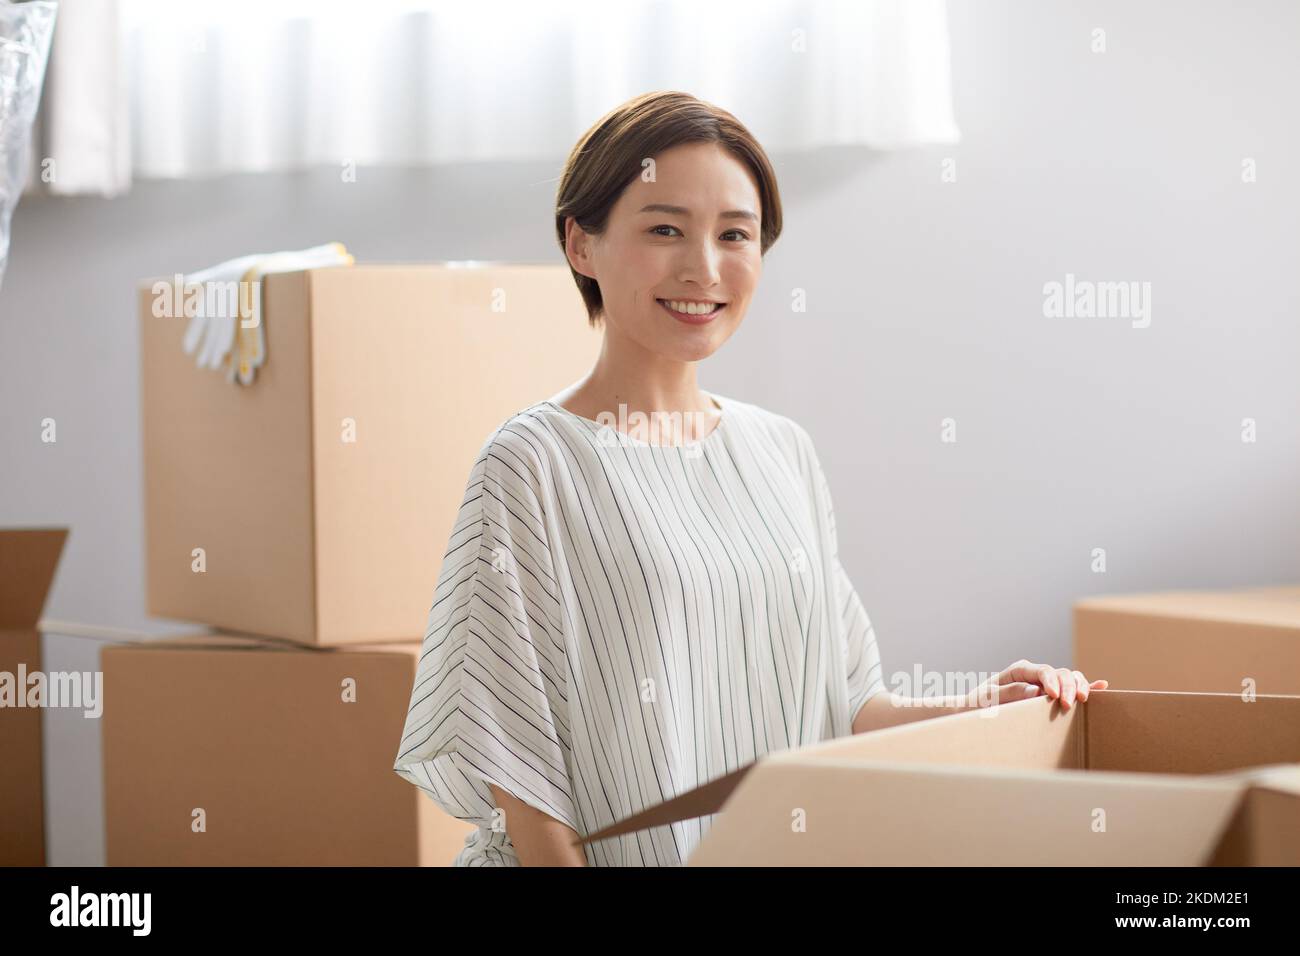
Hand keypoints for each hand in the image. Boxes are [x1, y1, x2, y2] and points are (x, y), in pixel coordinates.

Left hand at [968, 660, 1108, 711]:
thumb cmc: (979, 704)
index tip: (1054, 697)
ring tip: (1082, 700)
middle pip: (1060, 673)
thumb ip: (1010, 693)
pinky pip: (1072, 688)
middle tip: (1068, 706)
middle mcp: (1036, 674)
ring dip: (1080, 687)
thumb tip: (1036, 691)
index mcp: (1020, 670)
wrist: (976, 710)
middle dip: (1068, 687)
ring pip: (1070, 678)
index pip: (1043, 671)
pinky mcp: (1052, 694)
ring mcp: (1046, 683)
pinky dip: (1087, 686)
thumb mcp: (989, 698)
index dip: (1052, 682)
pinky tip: (1102, 686)